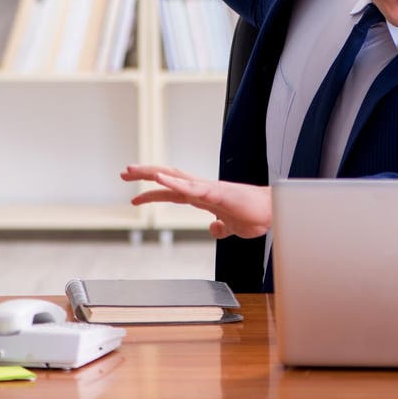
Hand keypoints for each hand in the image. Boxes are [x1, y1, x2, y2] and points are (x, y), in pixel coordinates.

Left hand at [121, 164, 271, 239]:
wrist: (274, 212)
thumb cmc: (256, 215)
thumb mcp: (232, 227)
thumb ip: (221, 227)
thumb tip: (213, 228)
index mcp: (204, 196)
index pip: (173, 191)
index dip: (154, 192)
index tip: (135, 198)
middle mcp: (202, 188)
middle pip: (168, 177)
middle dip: (145, 175)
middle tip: (124, 173)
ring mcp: (208, 188)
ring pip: (174, 176)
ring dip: (152, 173)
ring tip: (132, 170)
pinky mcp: (216, 192)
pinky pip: (190, 186)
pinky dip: (173, 180)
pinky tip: (159, 178)